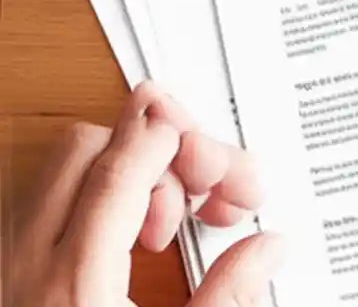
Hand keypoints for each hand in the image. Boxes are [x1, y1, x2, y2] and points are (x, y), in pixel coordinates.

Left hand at [9, 82, 282, 305]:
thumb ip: (226, 296)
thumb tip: (265, 249)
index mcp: (75, 284)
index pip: (115, 176)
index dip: (163, 139)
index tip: (194, 133)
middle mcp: (27, 265)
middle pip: (84, 150)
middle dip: (150, 151)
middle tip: (200, 186)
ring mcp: (9, 264)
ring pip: (60, 168)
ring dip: (119, 174)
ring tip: (164, 224)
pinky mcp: (7, 271)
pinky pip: (42, 202)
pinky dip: (88, 200)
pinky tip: (128, 239)